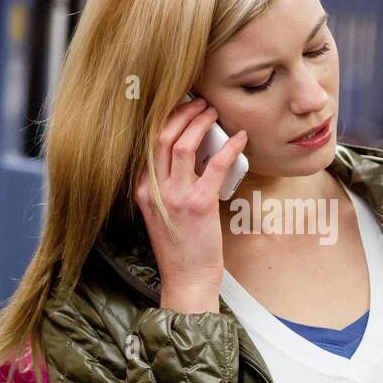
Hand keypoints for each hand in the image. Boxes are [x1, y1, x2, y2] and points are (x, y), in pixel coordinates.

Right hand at [134, 97, 247, 313]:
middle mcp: (154, 189)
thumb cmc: (180, 248)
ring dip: (201, 123)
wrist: (187, 278)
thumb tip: (192, 154)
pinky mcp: (198, 204)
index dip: (165, 118)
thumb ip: (168, 185)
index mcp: (143, 188)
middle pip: (163, 136)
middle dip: (182, 112)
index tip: (180, 106)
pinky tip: (239, 139)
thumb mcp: (162, 212)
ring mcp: (174, 196)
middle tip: (200, 103)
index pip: (148, 142)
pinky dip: (229, 147)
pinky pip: (215, 164)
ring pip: (183, 144)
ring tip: (214, 113)